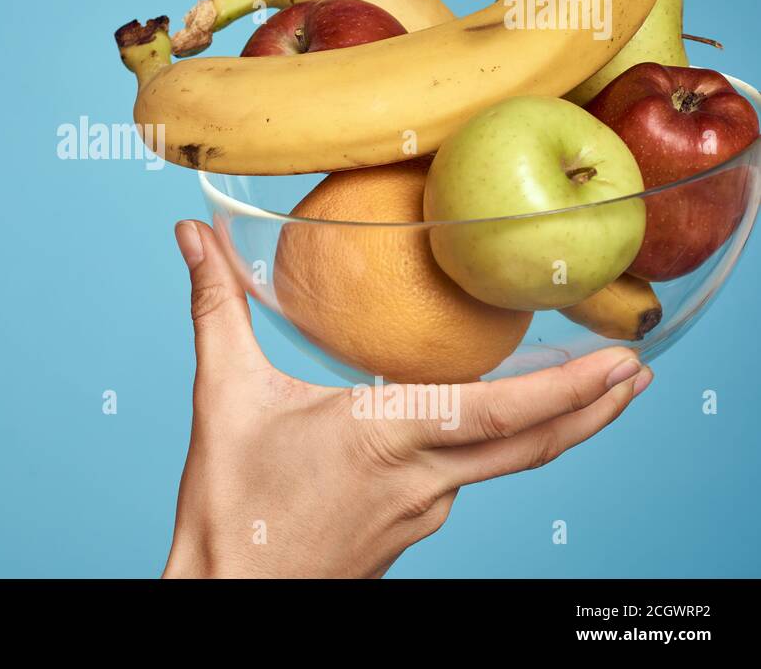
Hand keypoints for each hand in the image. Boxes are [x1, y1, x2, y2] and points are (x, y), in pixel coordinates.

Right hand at [163, 219, 651, 578]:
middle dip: (593, 410)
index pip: (502, 413)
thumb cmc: (229, 506)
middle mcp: (422, 480)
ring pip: (494, 464)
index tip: (623, 364)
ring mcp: (420, 513)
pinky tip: (460, 432)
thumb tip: (193, 235)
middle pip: (531, 445)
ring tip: (563, 392)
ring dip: (538, 428)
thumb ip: (215, 306)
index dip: (573, 390)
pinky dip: (482, 449)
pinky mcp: (406, 531)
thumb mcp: (221, 394)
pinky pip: (457, 481)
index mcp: (386, 437)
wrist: (228, 596)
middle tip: (636, 375)